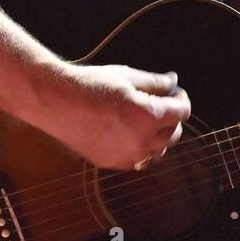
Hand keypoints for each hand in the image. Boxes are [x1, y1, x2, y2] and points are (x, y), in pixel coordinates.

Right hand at [40, 61, 190, 169]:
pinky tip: (131, 133)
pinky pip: (138, 159)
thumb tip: (173, 82)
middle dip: (172, 117)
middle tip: (162, 103)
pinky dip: (141, 148)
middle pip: (173, 133)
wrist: (57, 103)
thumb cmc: (92, 85)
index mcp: (149, 116)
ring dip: (159, 135)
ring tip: (146, 119)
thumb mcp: (128, 76)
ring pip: (158, 150)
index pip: (182, 112)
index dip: (181, 98)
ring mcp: (127, 155)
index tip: (175, 92)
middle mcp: (142, 141)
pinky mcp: (112, 163)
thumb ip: (155, 82)